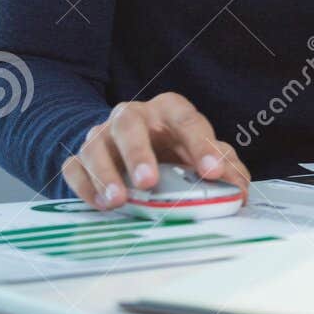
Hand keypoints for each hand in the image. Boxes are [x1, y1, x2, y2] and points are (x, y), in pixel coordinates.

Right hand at [61, 91, 251, 210]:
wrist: (129, 146)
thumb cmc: (171, 148)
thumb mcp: (200, 150)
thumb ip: (223, 164)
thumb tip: (238, 189)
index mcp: (168, 110)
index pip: (186, 120)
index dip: (201, 145)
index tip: (212, 172)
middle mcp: (132, 116)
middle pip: (129, 124)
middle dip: (138, 153)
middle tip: (149, 182)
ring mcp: (102, 136)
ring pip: (95, 146)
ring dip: (106, 174)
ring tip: (119, 200)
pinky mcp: (81, 158)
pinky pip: (75, 168)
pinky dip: (85, 186)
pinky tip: (100, 204)